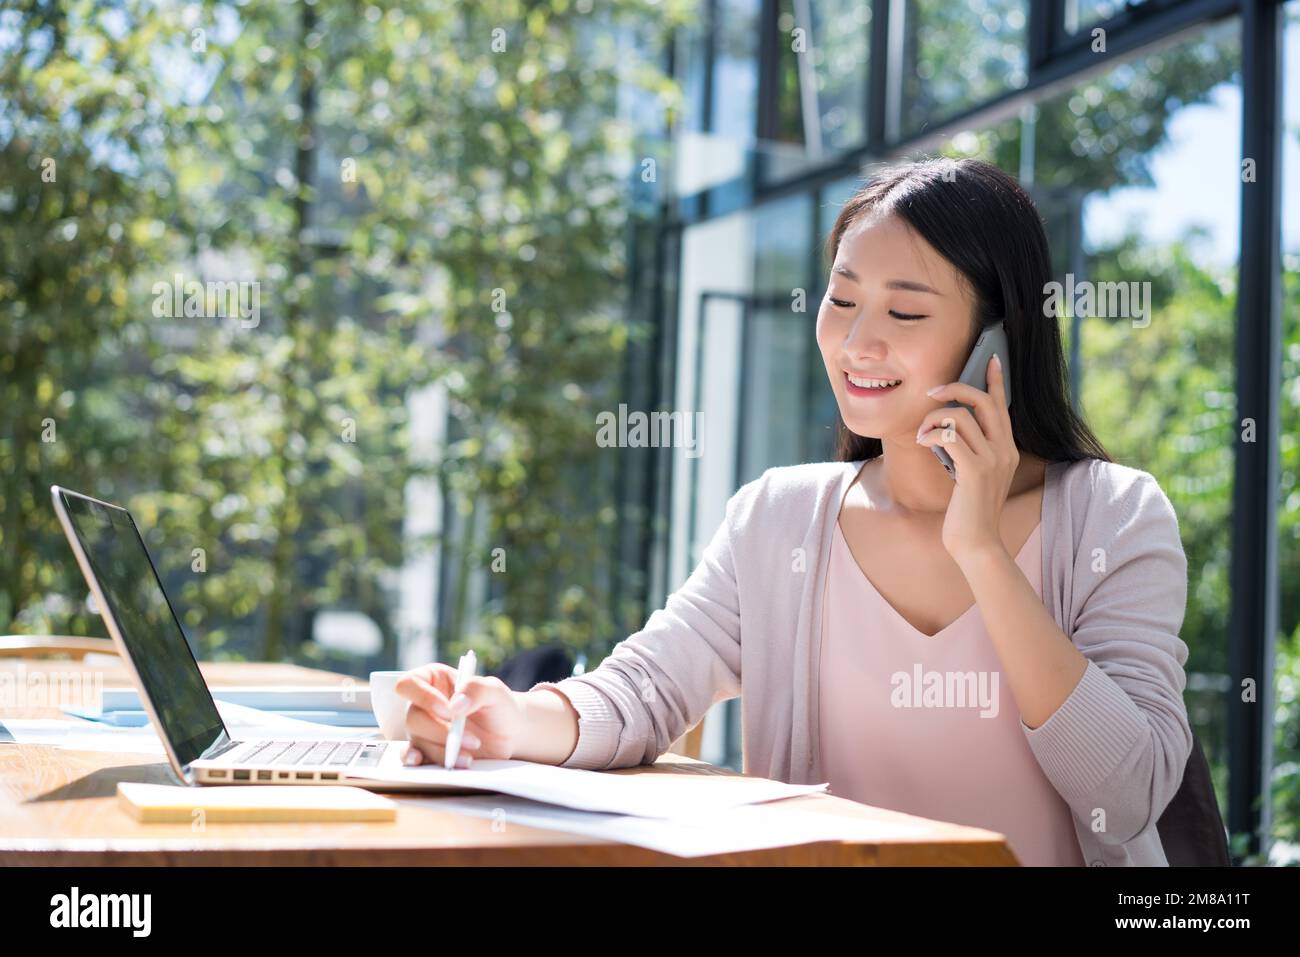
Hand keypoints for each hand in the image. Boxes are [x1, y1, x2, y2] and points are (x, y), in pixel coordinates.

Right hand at [395, 663, 525, 765]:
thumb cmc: (498, 706)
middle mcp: (423, 704)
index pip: (409, 684)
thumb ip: (476, 689)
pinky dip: (418, 761)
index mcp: (433, 680)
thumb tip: (454, 705)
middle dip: (441, 732)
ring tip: (469, 757)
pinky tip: (433, 764)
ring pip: (418, 740)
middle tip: (473, 740)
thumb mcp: (494, 690)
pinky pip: (413, 756)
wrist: (509, 735)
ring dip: (442, 751)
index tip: (448, 711)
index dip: (423, 697)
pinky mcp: (427, 750)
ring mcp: (423, 729)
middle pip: (414, 718)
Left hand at [914, 353, 1018, 562]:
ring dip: (933, 419)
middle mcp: (1004, 451)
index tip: (990, 358)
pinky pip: (950, 437)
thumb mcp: (972, 475)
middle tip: (932, 393)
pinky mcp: (976, 472)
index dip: (995, 380)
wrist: (976, 543)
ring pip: (961, 417)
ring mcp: (992, 461)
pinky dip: (931, 434)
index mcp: (1006, 449)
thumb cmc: (968, 511)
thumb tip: (947, 426)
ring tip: (922, 434)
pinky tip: (922, 443)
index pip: (1002, 406)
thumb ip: (968, 451)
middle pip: (983, 401)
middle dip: (955, 389)